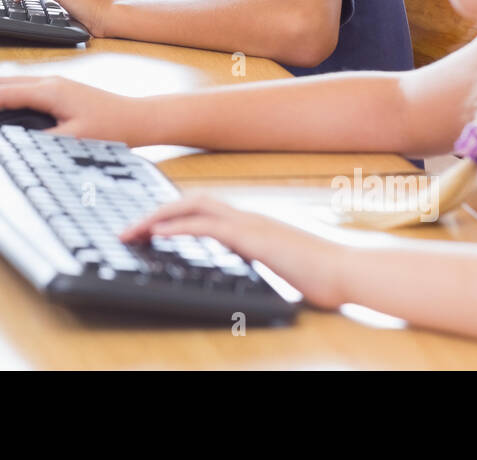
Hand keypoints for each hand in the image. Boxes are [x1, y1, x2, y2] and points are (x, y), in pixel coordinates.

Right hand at [0, 75, 154, 144]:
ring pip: (9, 83)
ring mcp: (54, 84)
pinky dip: (1, 96)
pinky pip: (21, 88)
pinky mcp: (59, 91)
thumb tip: (15, 143)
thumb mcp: (76, 139)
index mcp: (50, 90)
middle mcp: (49, 82)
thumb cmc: (115, 126)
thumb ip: (44, 140)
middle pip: (0, 83)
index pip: (2, 95)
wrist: (140, 118)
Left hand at [119, 195, 345, 308]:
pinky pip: (208, 226)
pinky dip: (180, 226)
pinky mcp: (254, 238)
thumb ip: (255, 260)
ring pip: (194, 206)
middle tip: (127, 229)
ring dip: (158, 215)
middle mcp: (247, 217)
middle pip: (191, 201)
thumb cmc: (321, 275)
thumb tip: (239, 265)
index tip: (146, 228)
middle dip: (155, 211)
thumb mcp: (278, 266)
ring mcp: (251, 224)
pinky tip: (159, 233)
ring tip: (133, 229)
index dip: (172, 215)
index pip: (202, 210)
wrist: (349, 272)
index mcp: (250, 225)